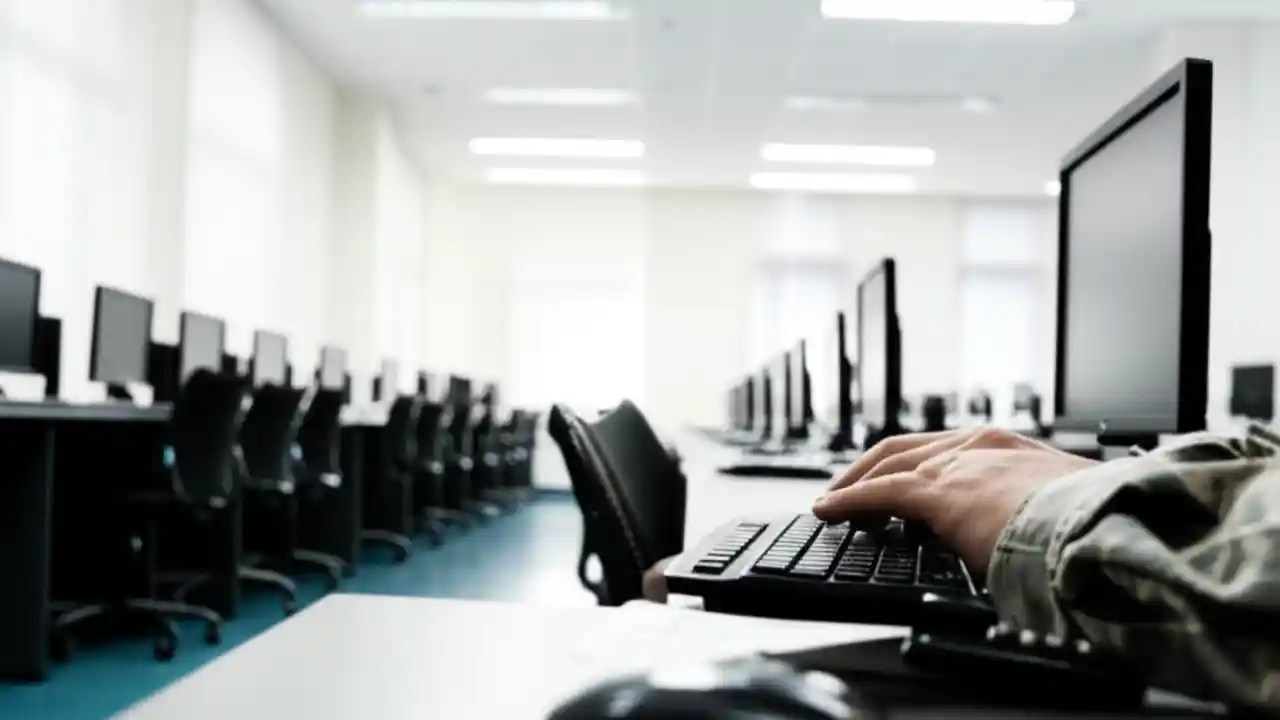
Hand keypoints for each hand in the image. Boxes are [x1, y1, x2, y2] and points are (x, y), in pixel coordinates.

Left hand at [812, 428, 1096, 577]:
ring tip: (831, 503)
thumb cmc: (1093, 526)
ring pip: (889, 467)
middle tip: (844, 490)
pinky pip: (880, 493)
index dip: (908, 463)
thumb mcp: (1058, 508)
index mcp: (1008, 446)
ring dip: (854, 485)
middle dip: (869, 469)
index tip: (888, 479)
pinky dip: (849, 501)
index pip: (942, 448)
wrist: (1103, 526)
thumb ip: (1027, 510)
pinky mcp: (940, 492)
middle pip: (905, 450)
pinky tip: (829, 511)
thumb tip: (1016, 534)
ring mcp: (958, 464)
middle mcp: (978, 444)